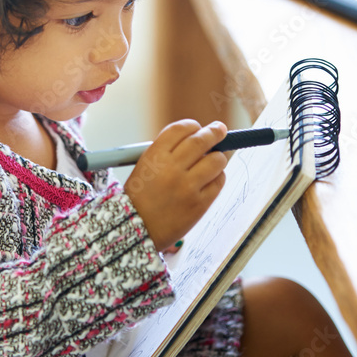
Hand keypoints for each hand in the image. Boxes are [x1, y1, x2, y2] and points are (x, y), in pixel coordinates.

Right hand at [124, 120, 227, 251]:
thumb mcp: (145, 167)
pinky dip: (217, 178)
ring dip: (218, 158)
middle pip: (202, 140)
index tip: (198, 128)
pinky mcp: (199, 203)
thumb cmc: (141, 197)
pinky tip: (210, 180)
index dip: (193, 126)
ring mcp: (187, 186)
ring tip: (213, 162)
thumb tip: (200, 139)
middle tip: (220, 130)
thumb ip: (168, 152)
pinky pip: (219, 182)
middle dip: (215, 132)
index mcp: (155, 156)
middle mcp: (172, 168)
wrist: (136, 230)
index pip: (181, 129)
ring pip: (216, 160)